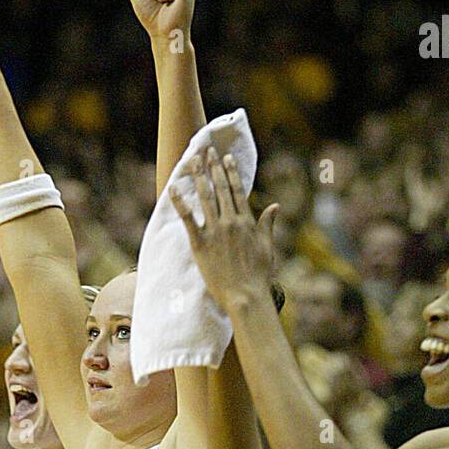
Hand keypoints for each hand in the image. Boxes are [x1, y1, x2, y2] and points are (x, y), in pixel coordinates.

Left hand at [171, 149, 276, 310]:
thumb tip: (275, 206)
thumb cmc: (258, 276)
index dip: (230, 172)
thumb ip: (267, 224)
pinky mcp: (200, 244)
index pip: (237, 190)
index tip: (225, 158)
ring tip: (192, 162)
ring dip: (198, 177)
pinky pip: (187, 219)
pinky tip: (173, 188)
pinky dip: (180, 202)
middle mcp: (230, 222)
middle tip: (206, 152)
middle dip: (212, 168)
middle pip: (220, 188)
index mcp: (246, 221)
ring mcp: (215, 232)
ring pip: (205, 198)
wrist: (246, 297)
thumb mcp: (267, 247)